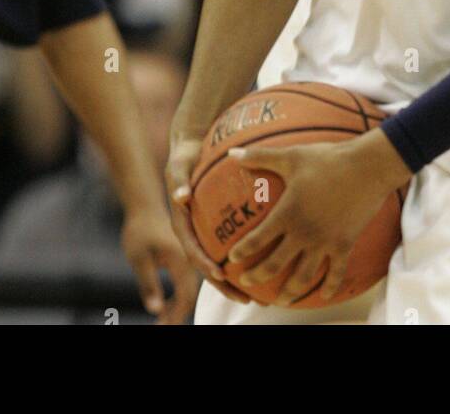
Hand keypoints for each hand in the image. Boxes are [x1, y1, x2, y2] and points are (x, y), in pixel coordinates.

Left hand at [119, 204, 199, 323]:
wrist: (145, 206)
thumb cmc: (139, 230)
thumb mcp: (139, 258)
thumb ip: (148, 284)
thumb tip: (156, 311)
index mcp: (182, 259)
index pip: (186, 295)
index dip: (177, 315)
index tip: (164, 327)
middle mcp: (190, 260)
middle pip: (190, 295)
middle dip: (178, 316)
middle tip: (162, 328)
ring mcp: (189, 259)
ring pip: (189, 290)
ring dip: (177, 309)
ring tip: (162, 323)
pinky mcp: (184, 260)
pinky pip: (185, 283)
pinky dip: (177, 298)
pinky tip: (165, 307)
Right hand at [164, 127, 250, 303]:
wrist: (189, 149)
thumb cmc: (184, 157)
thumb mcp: (177, 166)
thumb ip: (178, 181)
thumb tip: (181, 197)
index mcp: (183, 226)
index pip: (193, 252)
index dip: (206, 265)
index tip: (221, 275)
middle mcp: (195, 234)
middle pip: (210, 266)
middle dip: (227, 286)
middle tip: (248, 299)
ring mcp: (207, 232)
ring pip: (223, 261)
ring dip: (239, 280)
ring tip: (263, 295)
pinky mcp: (219, 226)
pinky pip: (234, 245)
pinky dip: (248, 256)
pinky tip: (272, 262)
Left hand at [227, 130, 410, 304]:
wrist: (368, 168)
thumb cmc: (327, 159)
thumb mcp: (291, 156)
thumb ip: (260, 157)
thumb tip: (232, 153)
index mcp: (288, 213)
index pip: (257, 240)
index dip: (242, 252)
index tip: (232, 259)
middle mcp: (304, 233)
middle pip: (275, 265)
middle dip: (257, 277)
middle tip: (245, 283)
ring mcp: (325, 242)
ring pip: (303, 277)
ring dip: (289, 291)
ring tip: (279, 300)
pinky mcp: (344, 245)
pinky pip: (336, 273)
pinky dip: (328, 288)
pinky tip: (322, 297)